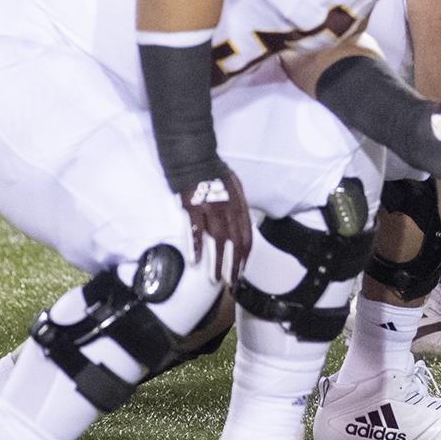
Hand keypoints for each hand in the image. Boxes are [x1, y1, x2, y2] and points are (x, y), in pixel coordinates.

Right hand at [178, 168, 251, 286]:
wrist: (195, 155)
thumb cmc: (213, 171)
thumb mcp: (233, 188)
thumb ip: (237, 207)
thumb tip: (240, 224)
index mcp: (240, 205)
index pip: (247, 236)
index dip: (245, 257)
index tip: (241, 272)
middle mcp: (229, 209)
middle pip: (236, 243)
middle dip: (235, 266)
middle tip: (232, 284)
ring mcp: (211, 207)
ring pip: (219, 240)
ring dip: (218, 263)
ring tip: (216, 279)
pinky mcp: (193, 206)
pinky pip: (196, 230)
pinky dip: (197, 246)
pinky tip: (196, 261)